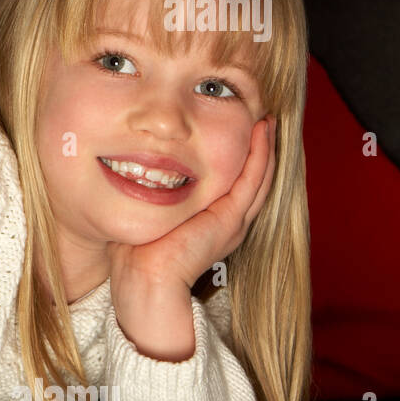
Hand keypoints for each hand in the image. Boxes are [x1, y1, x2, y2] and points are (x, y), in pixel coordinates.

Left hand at [108, 115, 276, 293]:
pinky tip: (261, 132)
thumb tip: (132, 173)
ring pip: (259, 176)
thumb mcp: (150, 215)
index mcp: (212, 223)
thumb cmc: (137, 254)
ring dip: (265, 147)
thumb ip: (151, 196)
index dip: (241, 158)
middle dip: (259, 148)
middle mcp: (228, 222)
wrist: (144, 282)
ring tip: (267, 120)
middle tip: (263, 118)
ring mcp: (232, 221)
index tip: (238, 129)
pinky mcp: (229, 219)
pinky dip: (260, 155)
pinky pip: (252, 180)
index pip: (235, 184)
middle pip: (253, 178)